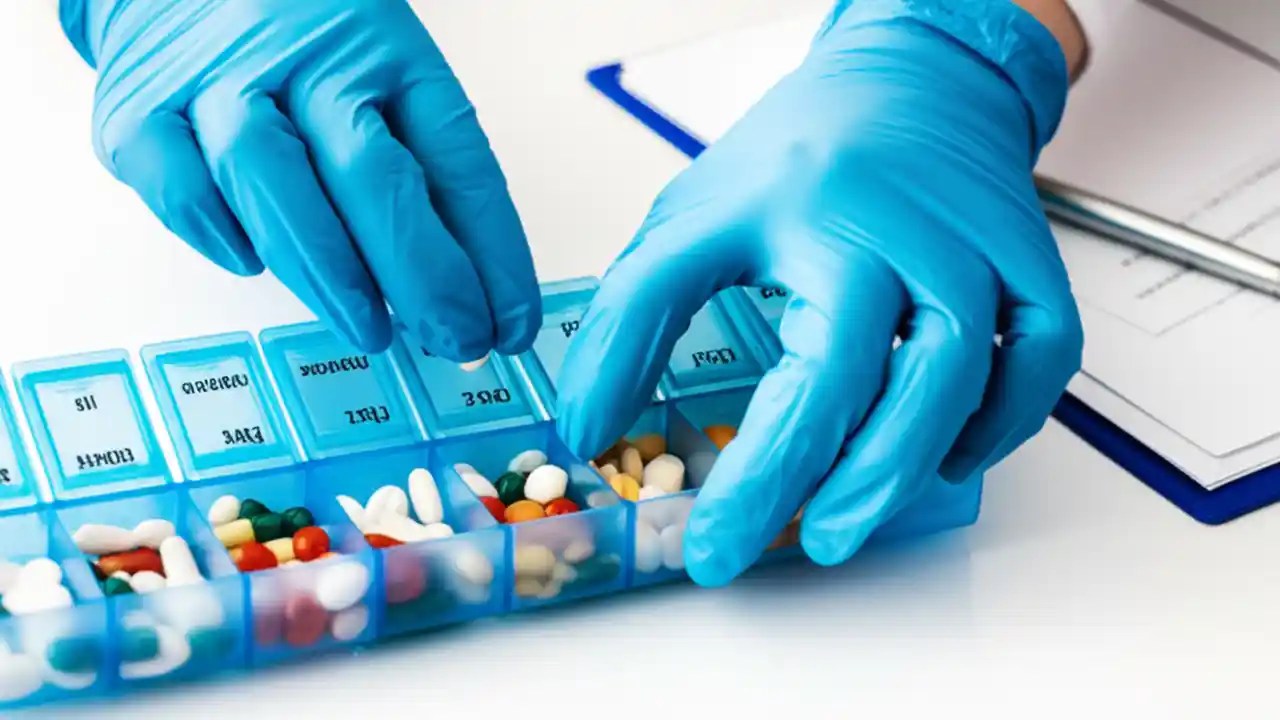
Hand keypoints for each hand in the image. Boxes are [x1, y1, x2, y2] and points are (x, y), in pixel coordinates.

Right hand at [69, 0, 538, 357]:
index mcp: (388, 54)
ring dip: (328, 268)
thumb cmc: (298, 45)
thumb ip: (419, 180)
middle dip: (422, 272)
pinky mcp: (141, 109)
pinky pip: (174, 176)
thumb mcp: (382, 84)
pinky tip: (250, 264)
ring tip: (371, 330)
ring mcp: (221, 82)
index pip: (457, 158)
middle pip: (372, 172)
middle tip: (455, 338)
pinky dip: (211, 227)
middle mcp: (308, 62)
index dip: (492, 252)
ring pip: (271, 176)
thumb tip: (470, 296)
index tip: (511, 322)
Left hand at [555, 1, 1082, 585]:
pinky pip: (1044, 357)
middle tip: (778, 544)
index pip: (779, 359)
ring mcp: (975, 248)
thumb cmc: (801, 154)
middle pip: (882, 376)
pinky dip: (1005, 420)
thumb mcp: (692, 219)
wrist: (911, 76)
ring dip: (907, 463)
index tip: (709, 546)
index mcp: (813, 220)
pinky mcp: (1028, 260)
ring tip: (844, 522)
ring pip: (968, 375)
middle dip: (829, 479)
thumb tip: (590, 430)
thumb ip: (634, 318)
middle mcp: (901, 235)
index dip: (742, 464)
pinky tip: (947, 458)